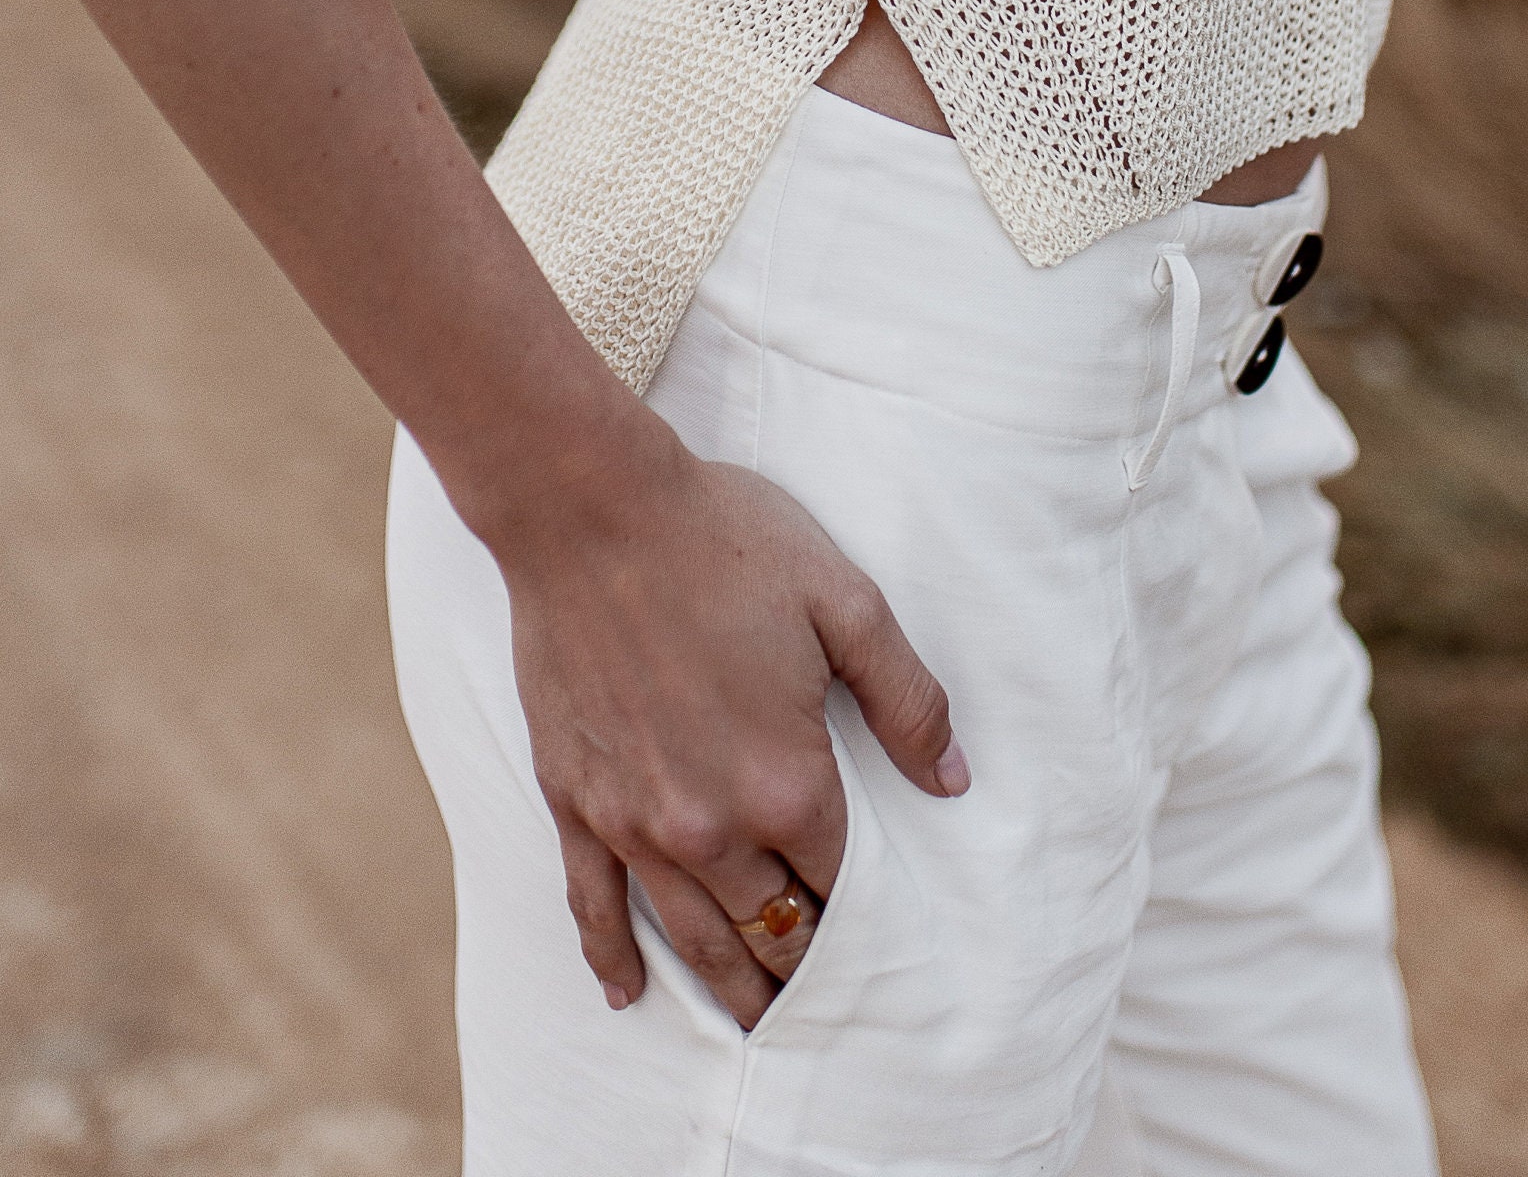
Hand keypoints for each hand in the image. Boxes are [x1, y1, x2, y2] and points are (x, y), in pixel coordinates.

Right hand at [502, 438, 968, 1028]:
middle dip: (801, 962)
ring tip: (756, 1020)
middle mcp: (708, 823)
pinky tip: (628, 993)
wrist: (591, 506)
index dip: (862, 907)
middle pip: (768, 924)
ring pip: (691, 933)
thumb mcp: (844, 600)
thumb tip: (954, 780)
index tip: (880, 930)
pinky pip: (591, 903)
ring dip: (728, 982)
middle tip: (822, 998)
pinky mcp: (573, 798)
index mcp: (785, 780)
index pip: (839, 878)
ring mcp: (632, 819)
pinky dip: (611, 956)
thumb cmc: (723, 538)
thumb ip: (906, 699)